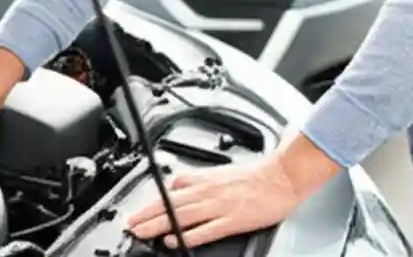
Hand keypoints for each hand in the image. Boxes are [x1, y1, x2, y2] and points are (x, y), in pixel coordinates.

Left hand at [126, 133, 340, 248]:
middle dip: (147, 216)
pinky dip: (188, 236)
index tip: (136, 213)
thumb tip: (176, 184)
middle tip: (130, 226)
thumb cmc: (255, 176)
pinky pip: (206, 230)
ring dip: (159, 225)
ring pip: (182, 216)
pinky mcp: (233, 220)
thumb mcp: (219, 171)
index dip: (150, 204)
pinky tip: (174, 241)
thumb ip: (197, 179)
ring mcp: (220, 206)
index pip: (170, 192)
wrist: (282, 177)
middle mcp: (208, 192)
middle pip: (170, 204)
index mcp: (205, 180)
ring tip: (142, 233)